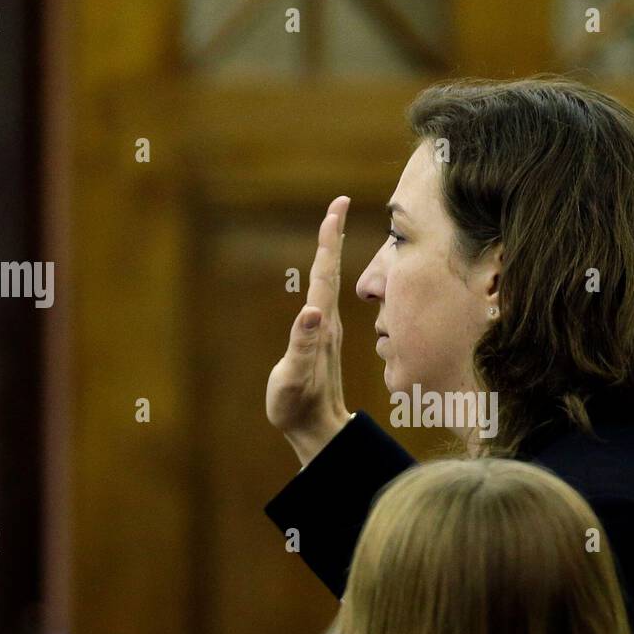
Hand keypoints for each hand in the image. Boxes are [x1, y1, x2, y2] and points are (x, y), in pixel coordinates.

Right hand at [266, 196, 353, 465]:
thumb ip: (303, 345)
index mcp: (322, 325)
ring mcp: (326, 330)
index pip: (325, 273)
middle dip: (332, 235)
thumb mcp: (295, 377)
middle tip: (338, 203)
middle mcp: (327, 322)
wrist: (317, 430)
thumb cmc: (299, 406)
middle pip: (329, 270)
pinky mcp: (321, 339)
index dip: (329, 240)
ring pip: (328, 282)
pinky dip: (323, 276)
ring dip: (330, 252)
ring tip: (332, 228)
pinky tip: (323, 275)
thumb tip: (311, 311)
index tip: (337, 206)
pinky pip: (323, 297)